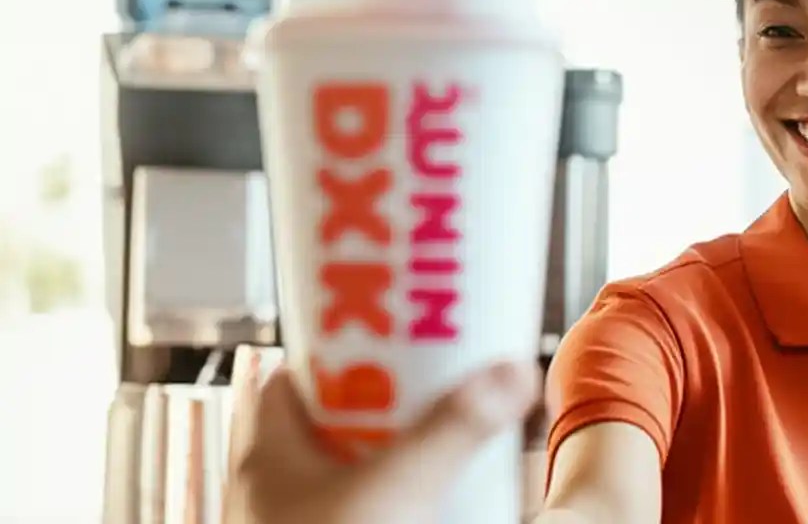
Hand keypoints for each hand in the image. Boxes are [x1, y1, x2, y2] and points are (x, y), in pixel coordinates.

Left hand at [236, 361, 539, 523]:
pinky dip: (398, 502)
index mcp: (266, 453)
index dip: (340, 350)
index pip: (291, 374)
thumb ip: (453, 430)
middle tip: (435, 388)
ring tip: (444, 444)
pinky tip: (435, 504)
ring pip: (349, 471)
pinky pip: (364, 512)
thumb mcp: (395, 490)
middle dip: (385, 404)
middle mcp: (273, 488)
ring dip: (396, 455)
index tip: (391, 334)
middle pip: (331, 421)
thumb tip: (508, 374)